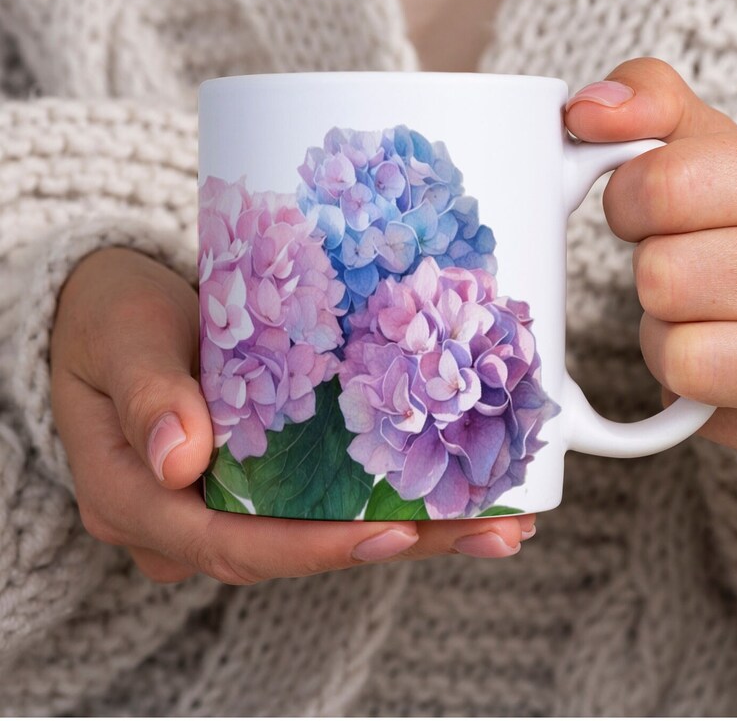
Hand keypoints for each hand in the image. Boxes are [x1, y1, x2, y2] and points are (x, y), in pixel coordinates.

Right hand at [50, 248, 532, 583]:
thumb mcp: (120, 341)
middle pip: (297, 548)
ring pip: (322, 529)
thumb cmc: (110, 319)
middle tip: (492, 532)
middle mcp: (188, 518)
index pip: (232, 544)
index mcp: (139, 500)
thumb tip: (184, 460)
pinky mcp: (259, 476)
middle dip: (397, 544)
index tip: (393, 533)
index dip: (314, 547)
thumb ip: (146, 397)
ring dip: (415, 527)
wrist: (115, 313)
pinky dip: (389, 492)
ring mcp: (227, 500)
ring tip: (501, 519)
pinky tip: (457, 487)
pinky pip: (324, 497)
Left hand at [565, 58, 736, 461]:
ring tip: (711, 313)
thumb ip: (653, 108)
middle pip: (666, 278)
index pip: (669, 188)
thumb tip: (586, 112)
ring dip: (671, 335)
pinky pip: (703, 414)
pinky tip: (736, 356)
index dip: (631, 199)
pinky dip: (698, 389)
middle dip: (658, 270)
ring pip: (682, 357)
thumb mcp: (721, 144)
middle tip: (690, 262)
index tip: (645, 204)